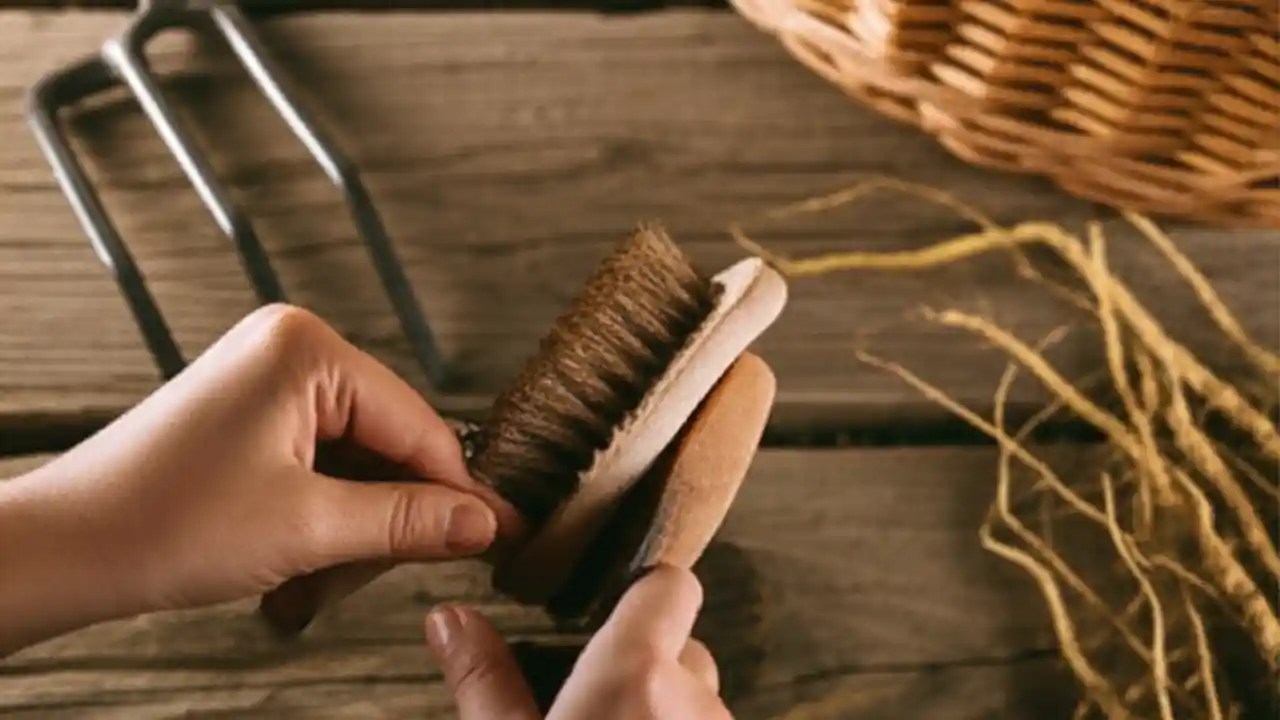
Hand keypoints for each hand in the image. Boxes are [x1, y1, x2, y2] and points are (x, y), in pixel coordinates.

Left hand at [0, 304, 519, 653]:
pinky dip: (322, 515)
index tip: (497, 535)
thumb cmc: (159, 523)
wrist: (66, 549)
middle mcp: (291, 348)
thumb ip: (407, 521)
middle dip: (384, 517)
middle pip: (389, 442)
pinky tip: (297, 560)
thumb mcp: (308, 528)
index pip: (418, 425)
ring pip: (357, 460)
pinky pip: (322, 460)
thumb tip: (482, 522)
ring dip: (350, 526)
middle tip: (363, 575)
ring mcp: (269, 377)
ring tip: (311, 577)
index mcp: (307, 349)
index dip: (458, 491)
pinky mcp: (254, 410)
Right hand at [425, 566, 730, 719]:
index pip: (672, 583)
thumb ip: (485, 679)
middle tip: (587, 705)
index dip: (644, 589)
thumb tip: (449, 617)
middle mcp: (695, 699)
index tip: (607, 610)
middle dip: (642, 667)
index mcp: (636, 675)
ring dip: (662, 711)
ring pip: (696, 700)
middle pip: (682, 648)